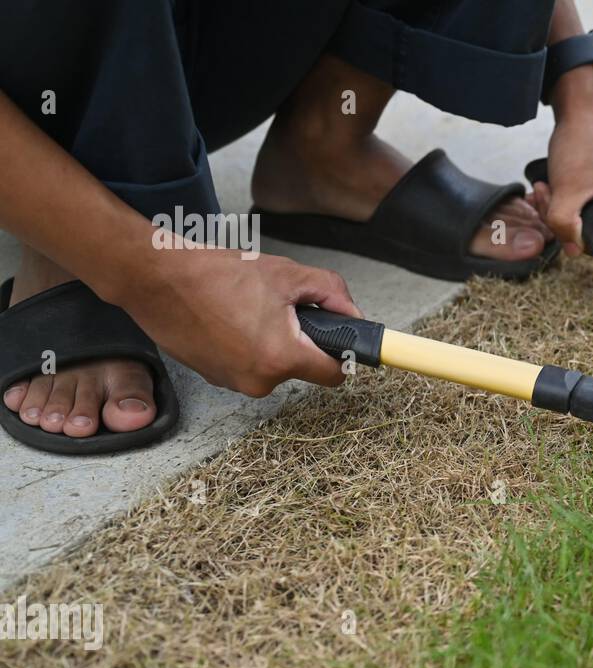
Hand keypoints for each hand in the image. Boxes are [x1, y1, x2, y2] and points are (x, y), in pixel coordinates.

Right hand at [118, 247, 362, 396]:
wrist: (154, 279)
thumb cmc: (215, 274)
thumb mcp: (287, 274)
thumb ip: (331, 294)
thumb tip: (353, 315)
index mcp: (281, 358)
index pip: (335, 374)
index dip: (342, 354)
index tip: (340, 340)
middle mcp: (258, 381)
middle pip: (302, 367)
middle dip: (299, 339)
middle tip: (280, 307)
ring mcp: (233, 383)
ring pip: (273, 366)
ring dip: (272, 341)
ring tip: (248, 309)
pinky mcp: (214, 378)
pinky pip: (247, 365)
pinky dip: (247, 345)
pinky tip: (229, 318)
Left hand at [533, 106, 592, 255]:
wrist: (581, 112)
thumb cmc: (582, 142)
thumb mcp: (568, 187)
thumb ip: (564, 224)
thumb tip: (573, 252)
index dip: (588, 243)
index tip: (565, 223)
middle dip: (566, 224)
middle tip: (547, 197)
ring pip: (589, 226)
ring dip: (560, 214)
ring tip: (545, 189)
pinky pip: (587, 215)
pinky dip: (565, 206)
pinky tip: (550, 190)